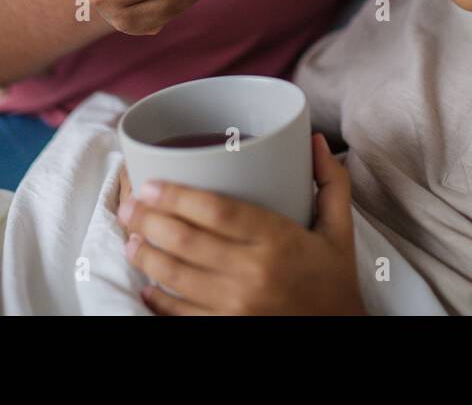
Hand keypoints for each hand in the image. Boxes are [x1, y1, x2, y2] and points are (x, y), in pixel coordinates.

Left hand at [115, 134, 365, 314]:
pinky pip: (183, 316)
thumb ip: (330, 181)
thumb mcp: (340, 229)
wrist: (342, 332)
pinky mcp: (230, 330)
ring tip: (130, 240)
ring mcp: (238, 307)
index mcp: (279, 239)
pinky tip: (147, 287)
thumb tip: (315, 138)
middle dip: (148, 221)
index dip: (177, 196)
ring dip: (146, 257)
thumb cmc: (335, 279)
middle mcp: (254, 273)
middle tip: (128, 207)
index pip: (217, 211)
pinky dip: (159, 302)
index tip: (150, 184)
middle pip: (187, 241)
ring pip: (177, 278)